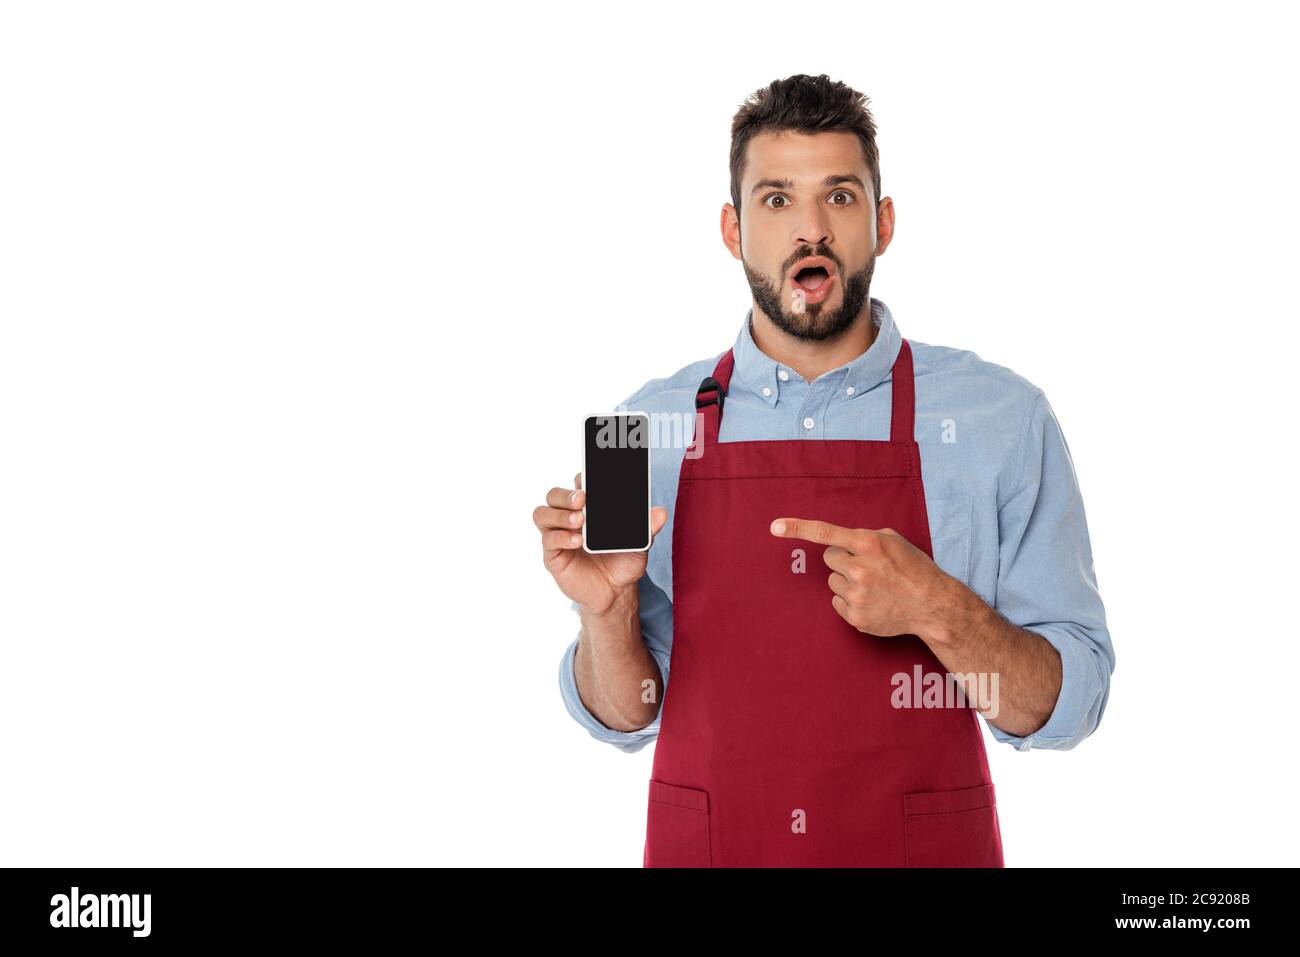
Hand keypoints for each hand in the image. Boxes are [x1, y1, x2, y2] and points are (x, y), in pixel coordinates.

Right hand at [534, 472, 668, 615]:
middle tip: (582, 499)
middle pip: (554, 495)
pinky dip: (562, 537)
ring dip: (559, 514)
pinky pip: (549, 540)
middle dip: (566, 494)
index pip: (578, 484)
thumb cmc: (623, 561)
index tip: (589, 478)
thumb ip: (647, 528)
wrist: (615, 592)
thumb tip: (660, 512)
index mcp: (588, 508)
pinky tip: (578, 540)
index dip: (581, 478)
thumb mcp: (639, 544)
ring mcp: (558, 535)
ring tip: (579, 520)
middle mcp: (568, 517)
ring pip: (542, 514)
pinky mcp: (553, 555)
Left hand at [769, 517, 950, 637]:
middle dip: (844, 560)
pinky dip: (850, 600)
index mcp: (869, 544)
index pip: (825, 533)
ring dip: (847, 581)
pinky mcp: (856, 616)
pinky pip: (837, 602)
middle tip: (868, 567)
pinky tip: (872, 600)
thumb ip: (864, 537)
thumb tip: (841, 542)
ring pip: (833, 581)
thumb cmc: (913, 568)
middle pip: (829, 558)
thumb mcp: (893, 540)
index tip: (775, 527)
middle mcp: (860, 569)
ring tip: (874, 585)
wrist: (932, 605)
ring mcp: (857, 595)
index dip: (797, 528)